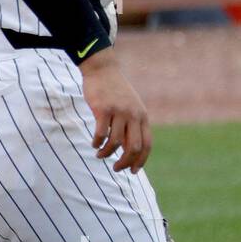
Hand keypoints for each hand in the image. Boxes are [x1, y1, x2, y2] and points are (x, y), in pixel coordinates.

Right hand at [79, 47, 151, 172]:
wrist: (103, 70)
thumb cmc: (115, 92)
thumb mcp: (130, 108)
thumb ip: (132, 126)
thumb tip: (129, 151)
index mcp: (142, 116)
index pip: (146, 144)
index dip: (140, 161)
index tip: (132, 171)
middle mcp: (133, 115)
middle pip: (133, 147)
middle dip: (124, 162)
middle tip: (116, 168)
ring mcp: (118, 112)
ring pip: (115, 142)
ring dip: (106, 153)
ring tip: (100, 154)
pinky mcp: (103, 109)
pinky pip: (101, 133)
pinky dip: (97, 142)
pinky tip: (94, 144)